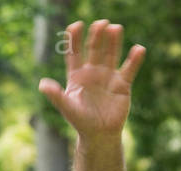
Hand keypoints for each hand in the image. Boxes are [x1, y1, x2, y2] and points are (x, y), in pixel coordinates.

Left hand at [38, 20, 145, 139]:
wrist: (99, 135)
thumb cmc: (80, 122)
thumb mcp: (67, 108)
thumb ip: (55, 95)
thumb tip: (42, 84)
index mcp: (77, 76)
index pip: (74, 53)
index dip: (74, 39)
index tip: (76, 25)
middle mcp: (92, 72)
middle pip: (94, 49)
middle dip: (96, 36)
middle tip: (100, 23)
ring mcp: (108, 76)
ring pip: (111, 54)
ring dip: (113, 41)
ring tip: (115, 28)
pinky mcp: (122, 84)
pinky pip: (129, 69)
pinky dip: (134, 59)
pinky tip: (138, 49)